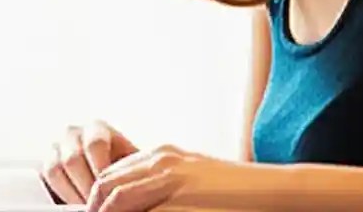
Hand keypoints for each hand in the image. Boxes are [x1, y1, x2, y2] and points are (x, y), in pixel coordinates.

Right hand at [41, 120, 136, 202]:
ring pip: (57, 168)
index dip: (101, 169)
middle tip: (100, 204)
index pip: (95, 144)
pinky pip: (49, 176)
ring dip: (73, 192)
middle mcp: (73, 133)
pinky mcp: (47, 161)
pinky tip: (77, 202)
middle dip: (87, 186)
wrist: (113, 168)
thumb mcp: (130, 162)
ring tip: (90, 206)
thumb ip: (128, 169)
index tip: (110, 190)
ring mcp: (57, 147)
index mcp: (96, 128)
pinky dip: (63, 192)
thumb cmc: (124, 166)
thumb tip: (127, 186)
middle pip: (73, 158)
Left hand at [86, 144, 241, 211]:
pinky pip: (142, 211)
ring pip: (117, 199)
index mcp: (162, 155)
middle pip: (107, 184)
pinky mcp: (180, 201)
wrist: (272, 191)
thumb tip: (130, 202)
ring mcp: (170, 180)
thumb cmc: (233, 192)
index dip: (97, 197)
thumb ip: (159, 185)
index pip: (112, 173)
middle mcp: (161, 162)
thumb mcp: (189, 178)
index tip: (91, 211)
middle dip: (94, 206)